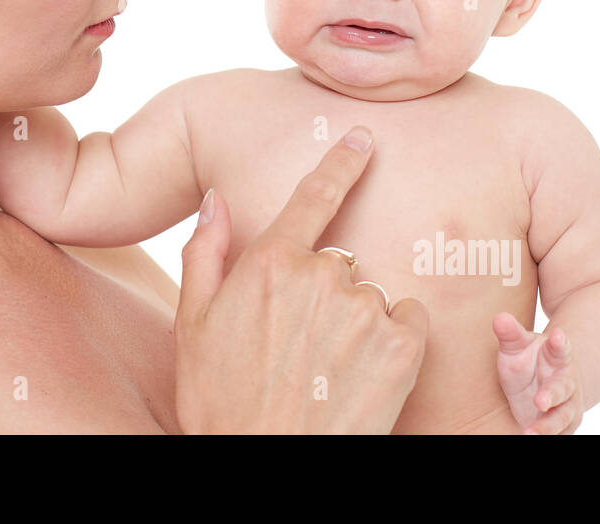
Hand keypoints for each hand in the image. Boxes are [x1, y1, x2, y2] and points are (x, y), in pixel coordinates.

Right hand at [174, 126, 428, 433]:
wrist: (264, 464)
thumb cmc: (221, 401)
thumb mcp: (191, 326)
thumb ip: (205, 252)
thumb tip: (216, 198)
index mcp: (269, 262)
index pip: (314, 195)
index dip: (342, 162)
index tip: (362, 136)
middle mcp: (321, 274)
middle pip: (340, 259)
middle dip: (327, 290)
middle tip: (301, 344)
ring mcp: (365, 308)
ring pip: (373, 293)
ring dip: (358, 320)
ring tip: (329, 368)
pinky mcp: (402, 346)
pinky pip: (409, 320)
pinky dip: (394, 341)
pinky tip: (362, 374)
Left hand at [493, 313, 583, 433]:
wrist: (543, 386)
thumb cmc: (527, 361)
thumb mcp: (516, 346)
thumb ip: (510, 334)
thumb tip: (499, 318)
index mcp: (557, 356)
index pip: (561, 348)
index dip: (560, 343)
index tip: (557, 335)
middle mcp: (567, 381)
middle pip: (563, 388)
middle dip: (553, 395)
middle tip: (540, 401)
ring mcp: (568, 404)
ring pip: (562, 416)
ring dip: (548, 426)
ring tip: (529, 432)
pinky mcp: (565, 425)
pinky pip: (559, 433)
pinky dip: (549, 437)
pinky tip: (531, 437)